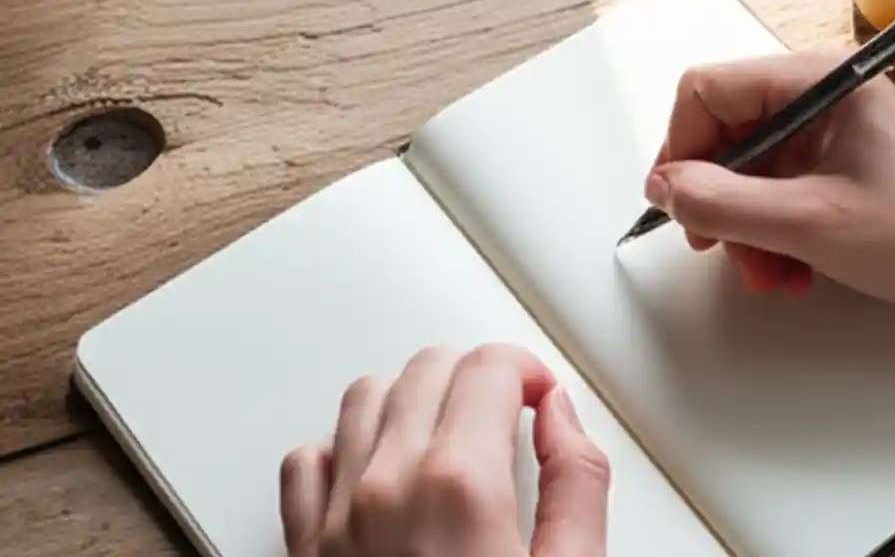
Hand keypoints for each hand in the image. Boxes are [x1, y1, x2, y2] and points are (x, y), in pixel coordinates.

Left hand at [279, 344, 609, 556]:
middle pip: (429, 368)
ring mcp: (338, 516)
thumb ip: (577, 484)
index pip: (491, 367)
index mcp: (461, 485)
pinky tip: (379, 473)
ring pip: (364, 397)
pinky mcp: (305, 548)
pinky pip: (307, 462)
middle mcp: (388, 487)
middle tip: (505, 414)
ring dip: (411, 400)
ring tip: (447, 436)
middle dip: (475, 377)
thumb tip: (563, 417)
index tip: (539, 396)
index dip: (527, 371)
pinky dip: (344, 451)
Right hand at [646, 49, 894, 316]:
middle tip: (719, 248)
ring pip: (750, 168)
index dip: (681, 148)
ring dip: (747, 227)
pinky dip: (775, 231)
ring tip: (771, 273)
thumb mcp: (810, 223)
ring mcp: (836, 127)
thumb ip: (723, 203)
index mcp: (820, 79)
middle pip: (726, 130)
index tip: (677, 205)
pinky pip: (782, 188)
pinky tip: (793, 269)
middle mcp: (825, 92)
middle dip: (717, 199)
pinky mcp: (846, 161)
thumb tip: (665, 188)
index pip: (708, 89)